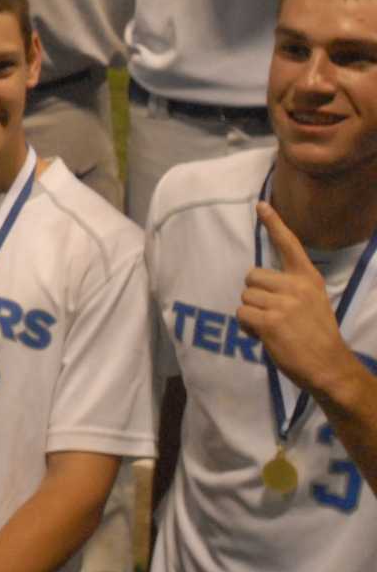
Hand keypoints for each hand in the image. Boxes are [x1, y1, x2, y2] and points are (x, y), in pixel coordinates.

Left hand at [240, 201, 362, 397]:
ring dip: (251, 313)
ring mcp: (283, 303)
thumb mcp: (312, 303)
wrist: (329, 365)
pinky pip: (242, 314)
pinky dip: (246, 327)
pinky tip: (263, 336)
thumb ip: (290, 289)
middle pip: (251, 277)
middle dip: (255, 295)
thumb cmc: (317, 336)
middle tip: (272, 315)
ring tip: (272, 328)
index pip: (289, 245)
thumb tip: (259, 286)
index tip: (261, 205)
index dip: (274, 224)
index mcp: (308, 279)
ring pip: (245, 297)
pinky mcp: (270, 321)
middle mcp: (296, 286)